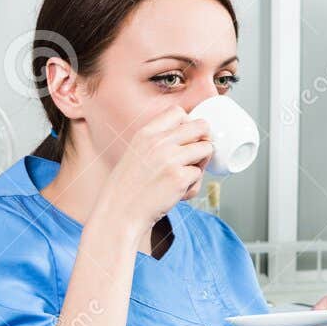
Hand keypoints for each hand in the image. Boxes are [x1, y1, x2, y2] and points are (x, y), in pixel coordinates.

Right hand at [99, 105, 213, 231]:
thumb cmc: (128, 187)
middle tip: (195, 156)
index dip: (188, 124)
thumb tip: (191, 135)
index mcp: (146, 133)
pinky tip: (178, 192)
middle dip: (203, 140)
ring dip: (201, 163)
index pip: (178, 112)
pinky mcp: (179, 178)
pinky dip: (193, 185)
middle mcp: (159, 142)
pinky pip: (200, 174)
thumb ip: (158, 141)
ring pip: (206, 149)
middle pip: (201, 126)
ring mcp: (170, 159)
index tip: (186, 138)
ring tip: (186, 175)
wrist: (119, 213)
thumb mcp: (136, 152)